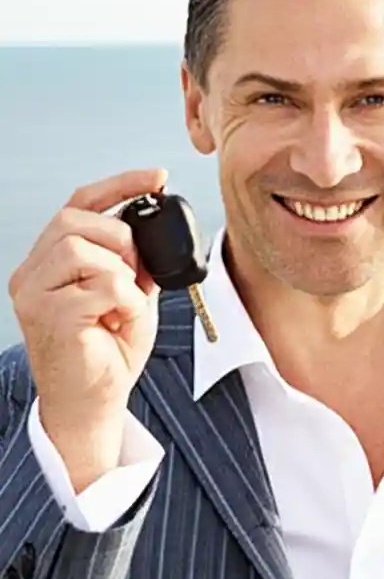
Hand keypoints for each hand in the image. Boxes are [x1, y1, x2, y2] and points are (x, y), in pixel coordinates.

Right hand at [7, 168, 167, 491]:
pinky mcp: (48, 316)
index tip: (157, 177)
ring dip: (120, 271)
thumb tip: (158, 223)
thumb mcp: (130, 292)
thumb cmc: (108, 349)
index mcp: (49, 261)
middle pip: (75, 219)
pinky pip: (99, 286)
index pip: (77, 204)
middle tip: (137, 271)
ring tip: (124, 302)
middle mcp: (31, 273)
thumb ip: (135, 259)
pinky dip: (125, 299)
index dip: (119, 184)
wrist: (93, 402)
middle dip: (120, 236)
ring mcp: (33, 294)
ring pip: (83, 248)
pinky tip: (120, 320)